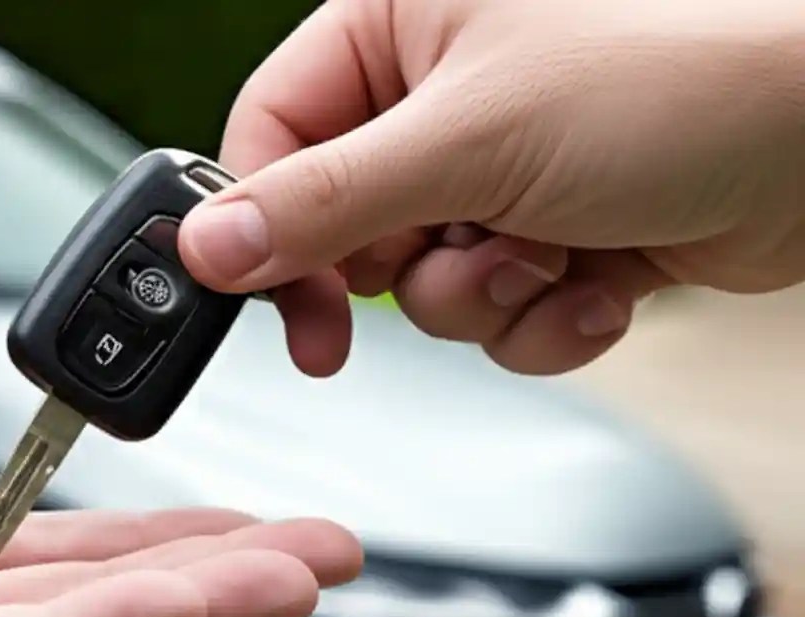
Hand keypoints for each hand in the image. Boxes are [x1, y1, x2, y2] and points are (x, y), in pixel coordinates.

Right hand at [178, 0, 804, 375]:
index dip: (267, 225)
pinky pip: (494, 308)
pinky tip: (599, 280)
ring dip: (483, 296)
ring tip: (549, 257)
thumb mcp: (468, 138)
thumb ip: (324, 201)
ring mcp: (497, 167)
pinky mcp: (550, 230)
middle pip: (345, 222)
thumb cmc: (678, 77)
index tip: (279, 299)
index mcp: (396, 25)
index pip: (272, 134)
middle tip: (457, 259)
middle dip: (407, 269)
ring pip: (420, 283)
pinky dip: (542, 315)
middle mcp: (439, 93)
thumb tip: (211, 245)